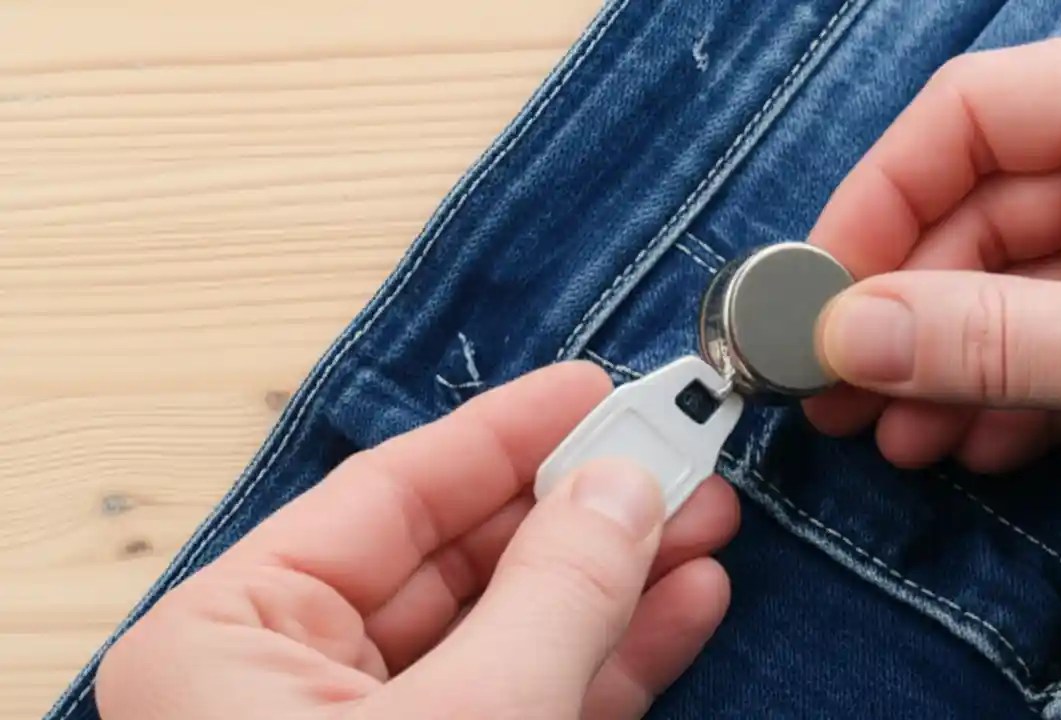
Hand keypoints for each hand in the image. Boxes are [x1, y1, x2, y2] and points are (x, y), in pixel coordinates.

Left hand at [96, 362, 738, 718]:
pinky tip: (682, 599)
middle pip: (461, 558)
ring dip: (614, 575)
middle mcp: (289, 685)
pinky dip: (614, 655)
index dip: (505, 434)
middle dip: (579, 506)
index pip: (390, 497)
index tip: (595, 385)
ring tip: (703, 518)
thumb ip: (553, 594)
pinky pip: (536, 699)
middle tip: (676, 451)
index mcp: (232, 640)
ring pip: (512, 629)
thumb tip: (623, 480)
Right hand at [805, 18, 1060, 525]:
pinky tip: (974, 444)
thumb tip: (847, 336)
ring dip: (948, 364)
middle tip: (835, 390)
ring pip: (1016, 283)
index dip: (878, 201)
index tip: (816, 293)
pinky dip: (1012, 392)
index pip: (974, 117)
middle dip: (905, 309)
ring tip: (896, 439)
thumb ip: (994, 339)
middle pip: (982, 209)